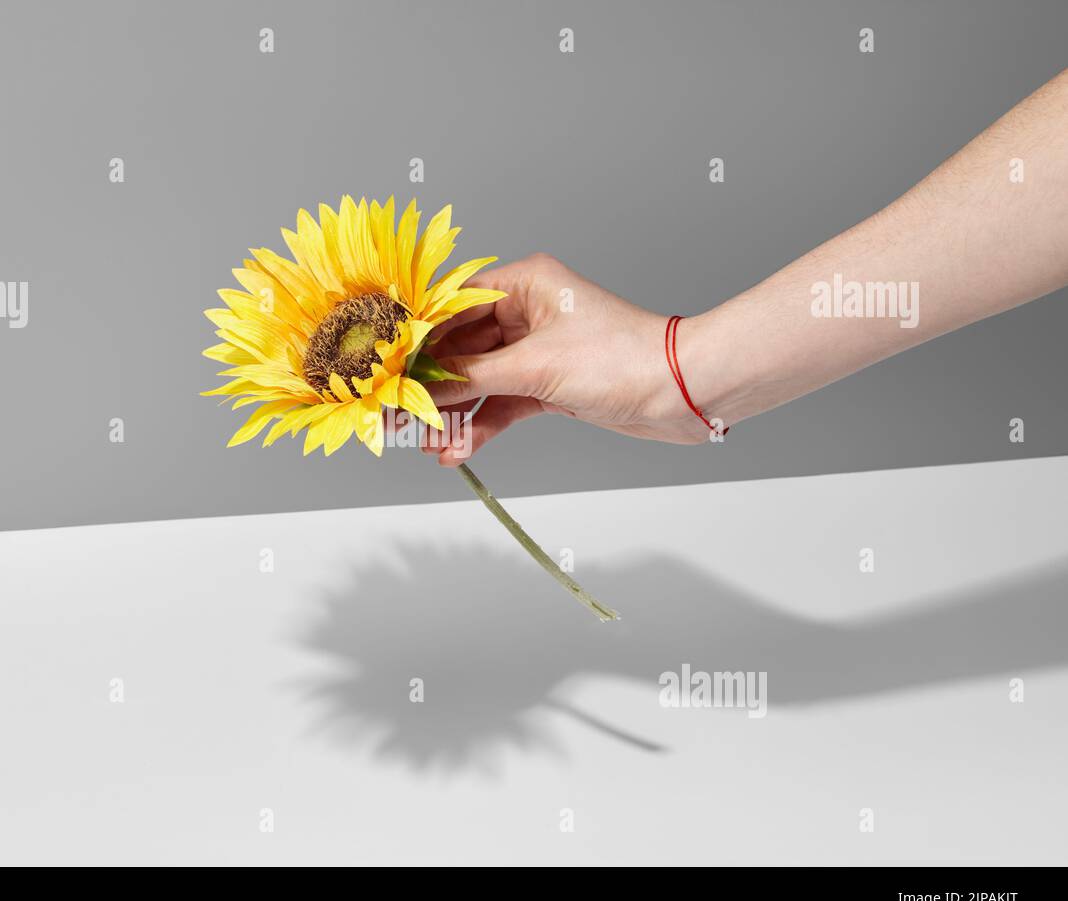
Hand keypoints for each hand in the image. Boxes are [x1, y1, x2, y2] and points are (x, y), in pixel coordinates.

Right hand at [422, 254, 714, 463]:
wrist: (682, 391)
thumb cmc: (622, 358)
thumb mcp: (536, 367)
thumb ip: (472, 377)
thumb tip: (421, 387)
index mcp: (524, 284)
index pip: (452, 304)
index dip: (416, 336)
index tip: (385, 365)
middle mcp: (527, 312)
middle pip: (460, 347)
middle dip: (431, 386)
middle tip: (399, 415)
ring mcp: (536, 350)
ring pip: (478, 381)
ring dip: (454, 414)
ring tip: (428, 444)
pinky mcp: (547, 384)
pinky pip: (501, 403)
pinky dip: (481, 426)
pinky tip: (459, 451)